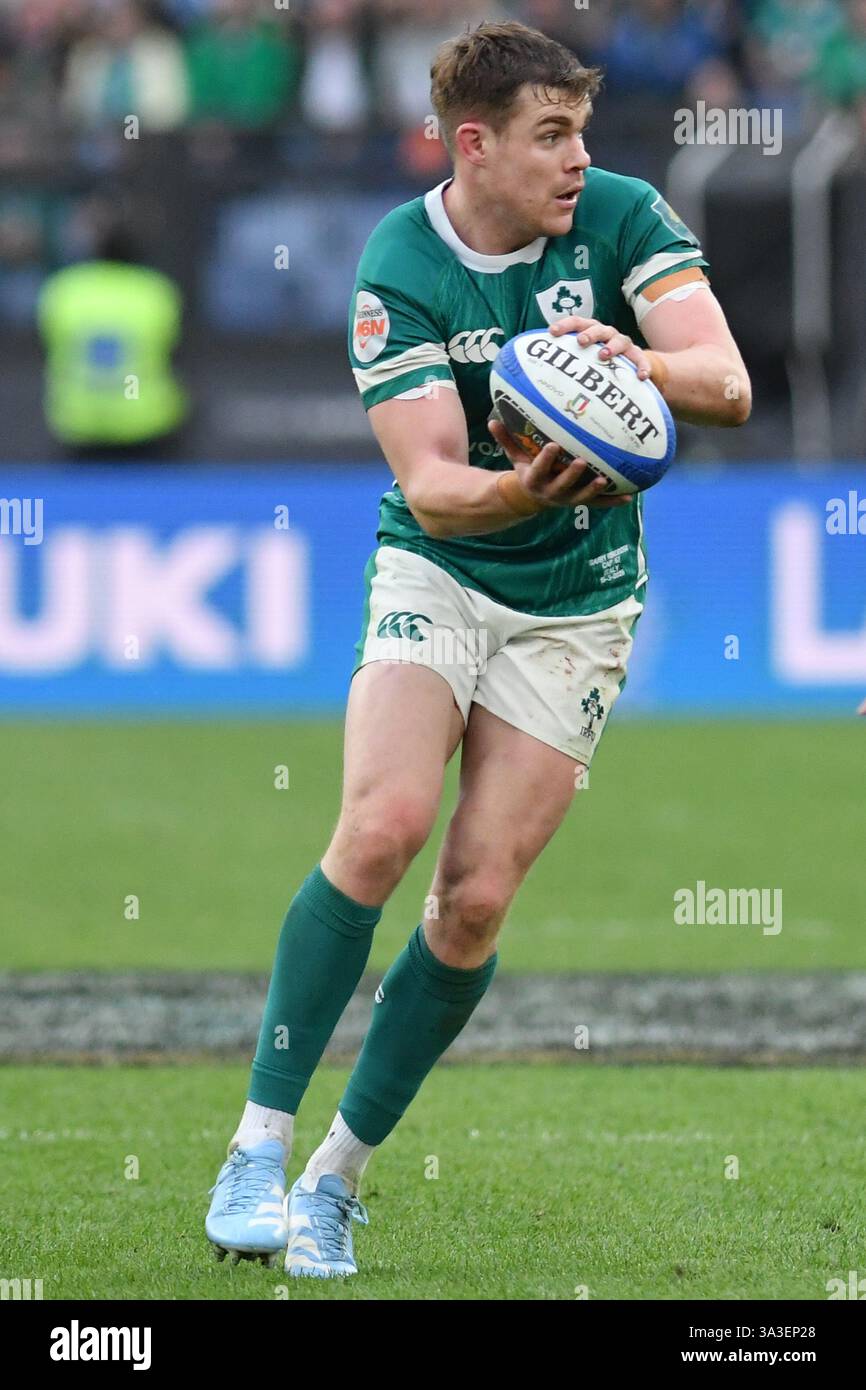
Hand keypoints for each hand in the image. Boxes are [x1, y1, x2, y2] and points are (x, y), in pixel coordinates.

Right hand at [488, 418, 632, 509]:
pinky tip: (629, 497)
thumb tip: (492, 419)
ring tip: (604, 480)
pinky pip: (599, 504)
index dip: (546, 459)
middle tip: (581, 462)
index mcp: (534, 479)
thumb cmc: (529, 470)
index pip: (539, 468)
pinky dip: (613, 501)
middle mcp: (551, 492)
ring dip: (593, 490)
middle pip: (562, 485)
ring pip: (581, 498)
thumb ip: (507, 439)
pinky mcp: (582, 503)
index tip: (553, 445)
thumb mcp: (516, 457)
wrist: (535, 497)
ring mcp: (568, 499)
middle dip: (571, 475)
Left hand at [549, 314, 652, 380]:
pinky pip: (641, 360)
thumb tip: (536, 377)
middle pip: (598, 328)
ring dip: (612, 346)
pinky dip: (642, 367)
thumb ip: (567, 365)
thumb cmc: (600, 364)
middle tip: (581, 341)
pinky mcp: (637, 357)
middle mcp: (607, 334)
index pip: (577, 323)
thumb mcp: (583, 361)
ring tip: (603, 355)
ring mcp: (623, 344)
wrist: (632, 366)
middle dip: (589, 334)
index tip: (552, 332)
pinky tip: (641, 376)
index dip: (565, 325)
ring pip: (620, 340)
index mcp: (591, 332)